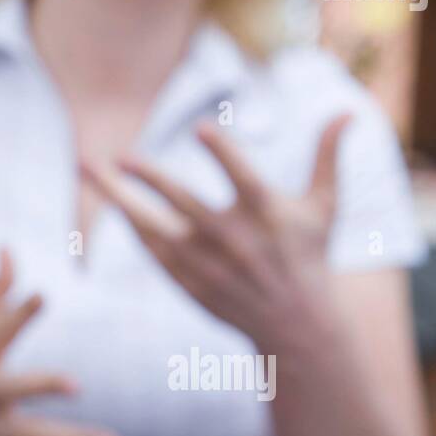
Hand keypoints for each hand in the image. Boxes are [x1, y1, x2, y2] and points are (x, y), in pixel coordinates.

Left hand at [83, 114, 352, 352]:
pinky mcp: (187, 281)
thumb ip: (328, 157)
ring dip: (117, 197)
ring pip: (151, 225)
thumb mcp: (324, 207)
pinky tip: (112, 200)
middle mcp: (233, 240)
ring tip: (87, 168)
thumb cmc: (309, 254)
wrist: (295, 325)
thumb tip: (347, 111)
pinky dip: (130, 224)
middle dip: (151, 178)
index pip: (243, 179)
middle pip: (184, 203)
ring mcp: (205, 264)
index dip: (224, 153)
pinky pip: (150, 248)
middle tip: (123, 157)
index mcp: (268, 215)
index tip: (202, 128)